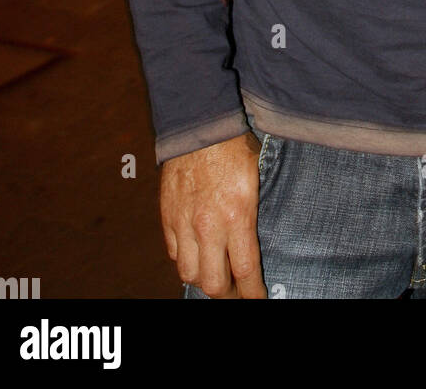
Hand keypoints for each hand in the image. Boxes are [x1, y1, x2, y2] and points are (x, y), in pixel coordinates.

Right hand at [160, 130, 266, 297]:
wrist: (200, 125)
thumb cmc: (234, 148)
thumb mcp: (255, 181)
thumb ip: (251, 217)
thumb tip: (254, 246)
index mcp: (237, 216)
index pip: (245, 272)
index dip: (252, 294)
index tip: (258, 300)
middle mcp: (208, 226)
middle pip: (213, 283)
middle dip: (228, 295)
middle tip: (237, 292)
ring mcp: (184, 223)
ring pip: (189, 274)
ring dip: (203, 280)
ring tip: (215, 276)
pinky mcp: (167, 216)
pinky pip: (174, 253)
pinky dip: (185, 260)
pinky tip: (197, 254)